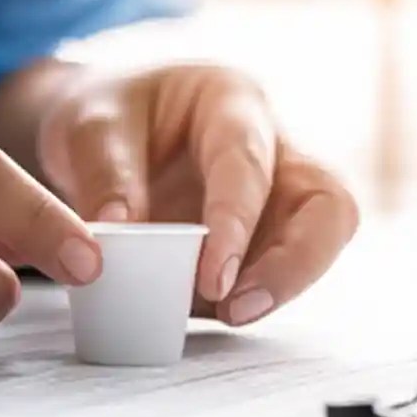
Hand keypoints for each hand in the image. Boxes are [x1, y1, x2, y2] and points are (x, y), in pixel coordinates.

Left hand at [38, 64, 358, 324]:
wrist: (102, 126)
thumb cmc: (107, 112)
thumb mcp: (88, 123)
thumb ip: (105, 174)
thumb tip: (118, 236)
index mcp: (230, 101)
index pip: (249, 165)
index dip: (237, 224)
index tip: (213, 278)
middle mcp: (271, 145)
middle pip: (328, 204)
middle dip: (295, 265)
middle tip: (238, 309)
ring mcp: (275, 195)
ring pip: (316, 244)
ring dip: (275, 289)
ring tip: (217, 315)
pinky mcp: (261, 239)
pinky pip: (271, 274)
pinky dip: (241, 299)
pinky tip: (196, 310)